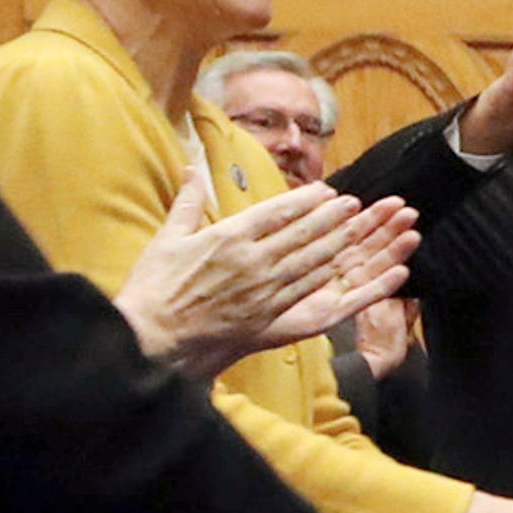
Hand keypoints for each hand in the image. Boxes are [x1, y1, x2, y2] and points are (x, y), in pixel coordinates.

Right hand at [116, 163, 415, 373]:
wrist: (153, 342)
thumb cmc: (154, 291)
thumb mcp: (166, 239)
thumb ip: (186, 202)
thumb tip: (191, 169)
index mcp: (227, 237)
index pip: (277, 212)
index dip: (307, 200)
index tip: (327, 191)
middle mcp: (252, 262)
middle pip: (302, 234)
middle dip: (332, 217)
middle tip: (354, 204)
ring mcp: (263, 292)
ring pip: (311, 262)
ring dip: (338, 243)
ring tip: (359, 228)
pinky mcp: (268, 318)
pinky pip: (306, 294)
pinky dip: (330, 278)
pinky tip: (346, 268)